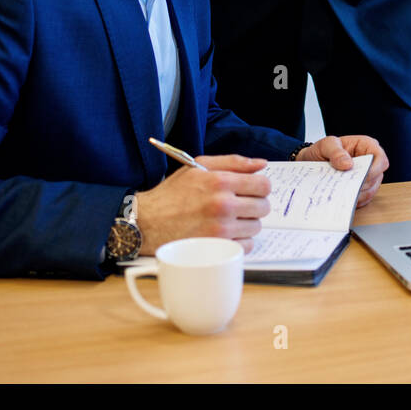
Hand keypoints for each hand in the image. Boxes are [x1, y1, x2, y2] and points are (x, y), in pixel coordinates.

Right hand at [134, 155, 270, 254]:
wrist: (147, 222)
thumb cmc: (173, 194)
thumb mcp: (198, 167)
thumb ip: (233, 162)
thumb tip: (261, 164)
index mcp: (220, 181)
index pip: (263, 185)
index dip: (260, 187)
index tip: (252, 191)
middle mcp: (222, 205)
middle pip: (263, 207)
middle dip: (254, 205)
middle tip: (239, 206)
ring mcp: (220, 229)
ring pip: (256, 227)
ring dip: (246, 224)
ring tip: (228, 220)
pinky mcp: (216, 248)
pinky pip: (246, 246)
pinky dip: (239, 241)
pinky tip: (225, 234)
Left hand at [295, 135, 387, 206]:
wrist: (311, 162)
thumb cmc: (321, 151)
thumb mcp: (325, 145)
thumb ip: (335, 152)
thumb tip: (348, 164)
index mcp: (366, 146)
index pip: (381, 158)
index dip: (375, 169)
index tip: (361, 177)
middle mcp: (370, 161)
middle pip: (378, 177)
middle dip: (363, 184)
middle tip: (346, 186)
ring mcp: (367, 176)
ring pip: (372, 189)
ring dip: (358, 194)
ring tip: (342, 192)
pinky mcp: (362, 188)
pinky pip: (365, 198)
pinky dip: (355, 200)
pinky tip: (343, 197)